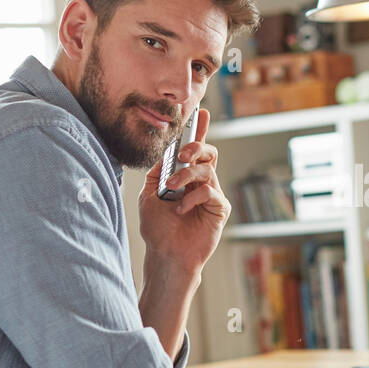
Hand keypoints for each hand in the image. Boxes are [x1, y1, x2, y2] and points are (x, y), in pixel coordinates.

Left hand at [138, 107, 229, 270]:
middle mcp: (201, 183)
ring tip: (171, 189)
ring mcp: (212, 195)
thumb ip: (157, 172)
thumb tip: (165, 153)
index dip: (199, 130)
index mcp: (185, 177)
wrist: (166, 254)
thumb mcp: (148, 195)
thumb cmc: (157, 229)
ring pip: (207, 169)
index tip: (201, 112)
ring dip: (186, 175)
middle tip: (182, 154)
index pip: (193, 150)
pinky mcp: (220, 208)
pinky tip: (180, 210)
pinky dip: (192, 198)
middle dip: (196, 146)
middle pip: (208, 153)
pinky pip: (210, 192)